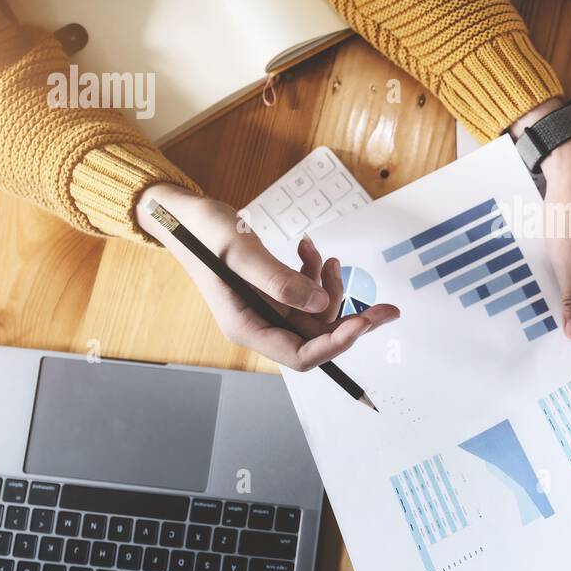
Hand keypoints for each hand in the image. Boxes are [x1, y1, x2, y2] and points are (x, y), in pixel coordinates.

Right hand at [136, 183, 398, 370]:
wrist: (184, 215)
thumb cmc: (204, 232)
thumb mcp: (241, 252)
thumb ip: (280, 281)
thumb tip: (320, 304)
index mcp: (247, 327)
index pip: (300, 355)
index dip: (336, 345)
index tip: (364, 323)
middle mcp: (261, 323)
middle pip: (317, 338)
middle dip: (349, 319)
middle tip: (385, 307)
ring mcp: (268, 308)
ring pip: (316, 312)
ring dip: (330, 287)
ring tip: (326, 257)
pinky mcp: (274, 292)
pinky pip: (307, 292)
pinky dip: (315, 273)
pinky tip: (309, 250)